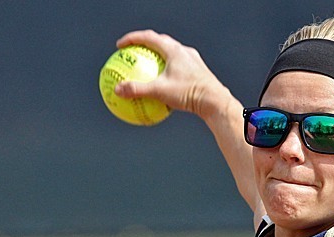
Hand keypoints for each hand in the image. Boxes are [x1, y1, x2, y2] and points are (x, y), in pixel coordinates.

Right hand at [113, 30, 234, 120]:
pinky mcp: (200, 72)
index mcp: (174, 50)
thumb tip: (117, 90)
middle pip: (161, 42)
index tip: (120, 46)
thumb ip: (137, 89)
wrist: (216, 102)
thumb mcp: (160, 91)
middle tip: (133, 52)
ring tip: (148, 67)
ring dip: (159, 57)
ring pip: (172, 54)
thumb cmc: (189, 93)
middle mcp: (185, 52)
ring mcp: (194, 62)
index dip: (132, 39)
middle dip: (145, 45)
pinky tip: (164, 86)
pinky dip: (169, 72)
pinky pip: (181, 68)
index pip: (149, 37)